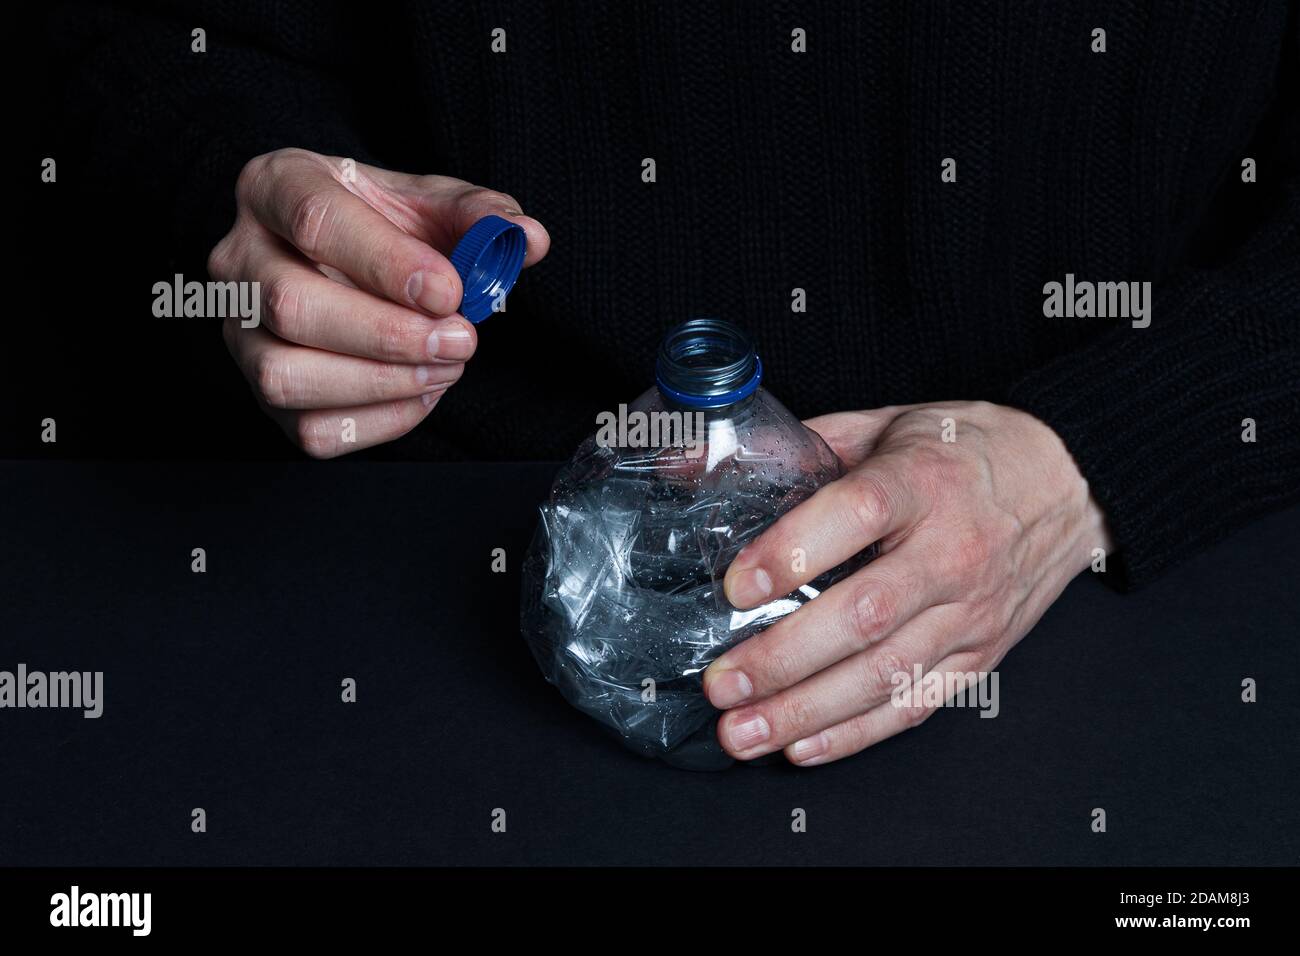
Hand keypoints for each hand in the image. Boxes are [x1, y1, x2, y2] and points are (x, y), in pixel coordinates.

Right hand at [208, 148, 549, 456]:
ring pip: (284, 376)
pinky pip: (309, 429)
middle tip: (460, 339)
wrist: (348, 259)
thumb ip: (480, 216)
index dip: (387, 263)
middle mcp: (238, 258)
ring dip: (380, 382)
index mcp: (276, 185)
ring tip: (445, 367)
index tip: (450, 291)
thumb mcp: (433, 203)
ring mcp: (239, 330)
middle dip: (388, 334)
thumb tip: (527, 238)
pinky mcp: (261, 391)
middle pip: (291, 306)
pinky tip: (422, 392)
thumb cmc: (387, 226)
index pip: (314, 220)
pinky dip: (378, 421)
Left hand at [704, 401, 1112, 764]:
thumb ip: (796, 447)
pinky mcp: (982, 654)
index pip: (854, 518)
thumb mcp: (884, 425)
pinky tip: (802, 746)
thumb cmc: (965, 450)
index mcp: (922, 482)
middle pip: (864, 615)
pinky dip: (856, 733)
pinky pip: (916, 704)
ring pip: (886, 674)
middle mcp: (951, 551)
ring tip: (743, 733)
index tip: (734, 586)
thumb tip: (688, 461)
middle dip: (784, 658)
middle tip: (722, 683)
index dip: (790, 552)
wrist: (1069, 479)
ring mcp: (971, 611)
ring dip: (807, 712)